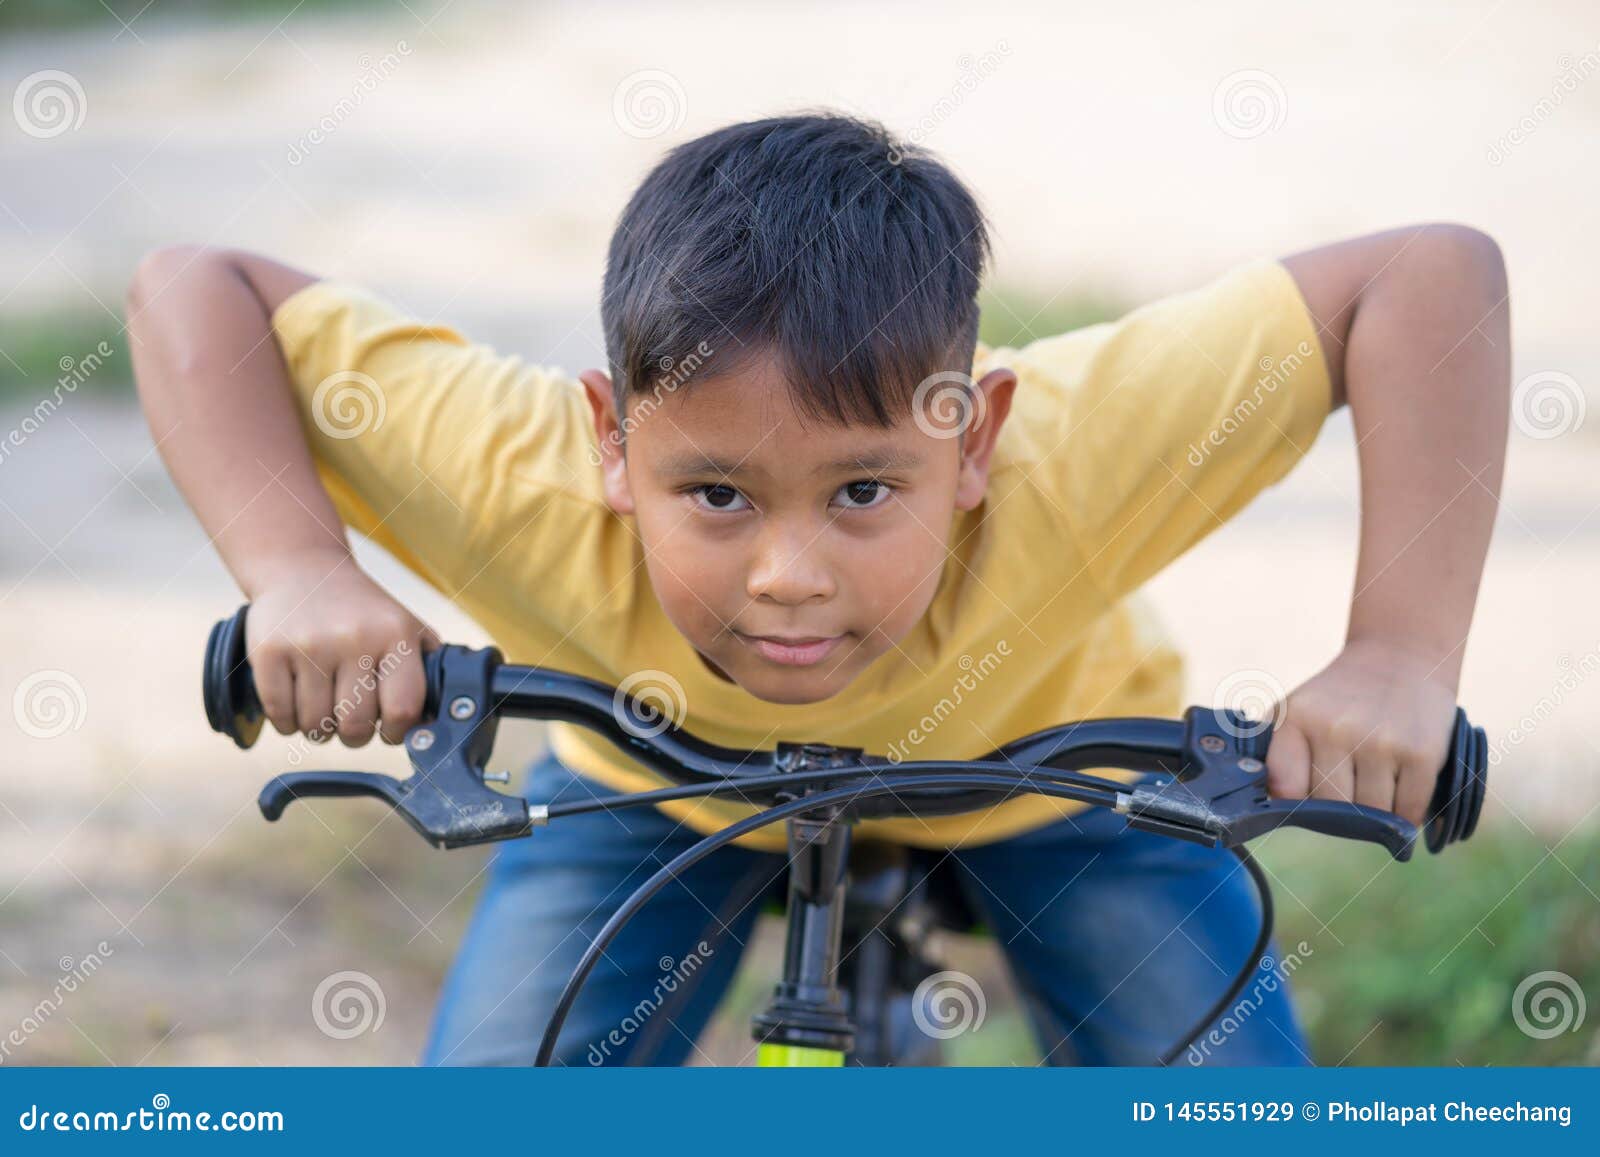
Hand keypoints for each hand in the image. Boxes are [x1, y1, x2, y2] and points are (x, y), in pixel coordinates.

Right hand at [243, 547, 439, 745]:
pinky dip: (288, 723)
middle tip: (351, 723)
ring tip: (323, 711)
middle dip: (355, 736)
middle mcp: (354, 638)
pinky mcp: (269, 651)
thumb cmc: (363, 612)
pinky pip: (280, 714)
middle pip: (355, 725)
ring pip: (315, 725)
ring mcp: (309, 645)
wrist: (303, 569)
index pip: (403, 709)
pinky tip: (296, 707)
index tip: (388, 731)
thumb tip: (433, 724)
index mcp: (395, 635)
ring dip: (319, 730)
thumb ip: (427, 670)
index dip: (396, 732)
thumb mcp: (406, 626)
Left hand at [1264, 638, 1457, 826]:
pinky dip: (1406, 815)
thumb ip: (1275, 754)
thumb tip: (1272, 801)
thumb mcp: (1295, 710)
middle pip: (1333, 808)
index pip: (1287, 788)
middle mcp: (1336, 729)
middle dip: (1340, 812)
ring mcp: (1381, 742)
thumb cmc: (1339, 698)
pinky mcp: (1422, 754)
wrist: (1402, 657)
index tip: (1309, 800)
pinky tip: (1401, 795)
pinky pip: (1409, 811)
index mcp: (1297, 718)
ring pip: (1373, 814)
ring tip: (1376, 788)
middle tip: (1349, 793)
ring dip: (1376, 814)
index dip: (1297, 804)